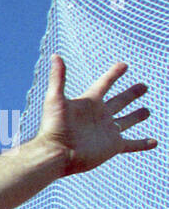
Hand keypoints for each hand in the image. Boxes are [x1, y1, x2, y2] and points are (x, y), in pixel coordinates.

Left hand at [34, 55, 155, 176]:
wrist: (56, 154)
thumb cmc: (54, 127)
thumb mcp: (55, 99)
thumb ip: (58, 77)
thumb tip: (55, 55)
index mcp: (89, 102)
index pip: (104, 83)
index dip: (114, 74)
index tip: (123, 65)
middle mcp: (100, 115)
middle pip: (120, 101)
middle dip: (131, 94)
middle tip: (144, 86)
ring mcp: (107, 131)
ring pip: (127, 121)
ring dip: (137, 116)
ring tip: (147, 111)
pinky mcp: (112, 146)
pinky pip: (132, 144)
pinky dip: (143, 144)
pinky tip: (154, 142)